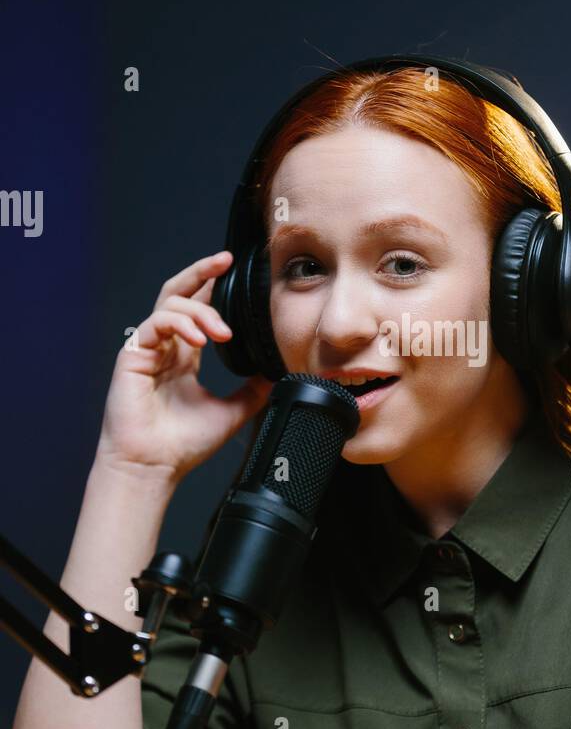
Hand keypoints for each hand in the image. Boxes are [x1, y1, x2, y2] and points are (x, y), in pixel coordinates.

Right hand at [96, 249, 272, 482]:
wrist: (154, 467)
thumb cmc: (182, 445)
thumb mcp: (232, 411)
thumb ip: (253, 390)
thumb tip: (279, 374)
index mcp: (185, 356)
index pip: (198, 308)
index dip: (213, 286)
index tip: (235, 270)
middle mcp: (166, 347)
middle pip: (179, 293)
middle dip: (201, 272)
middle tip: (225, 261)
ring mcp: (148, 349)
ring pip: (170, 305)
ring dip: (200, 311)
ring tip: (222, 332)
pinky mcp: (133, 356)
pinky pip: (156, 324)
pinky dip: (179, 324)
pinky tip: (199, 340)